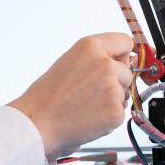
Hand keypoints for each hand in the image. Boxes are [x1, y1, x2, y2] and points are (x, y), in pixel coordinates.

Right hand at [8, 32, 133, 162]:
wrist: (37, 122)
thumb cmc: (47, 96)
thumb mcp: (71, 61)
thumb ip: (98, 58)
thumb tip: (127, 61)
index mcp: (91, 46)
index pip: (125, 42)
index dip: (122, 54)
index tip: (121, 62)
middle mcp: (105, 64)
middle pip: (127, 71)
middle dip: (115, 81)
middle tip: (90, 91)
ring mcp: (112, 88)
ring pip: (124, 93)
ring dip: (112, 100)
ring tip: (85, 105)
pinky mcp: (115, 111)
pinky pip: (120, 112)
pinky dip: (109, 118)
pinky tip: (88, 117)